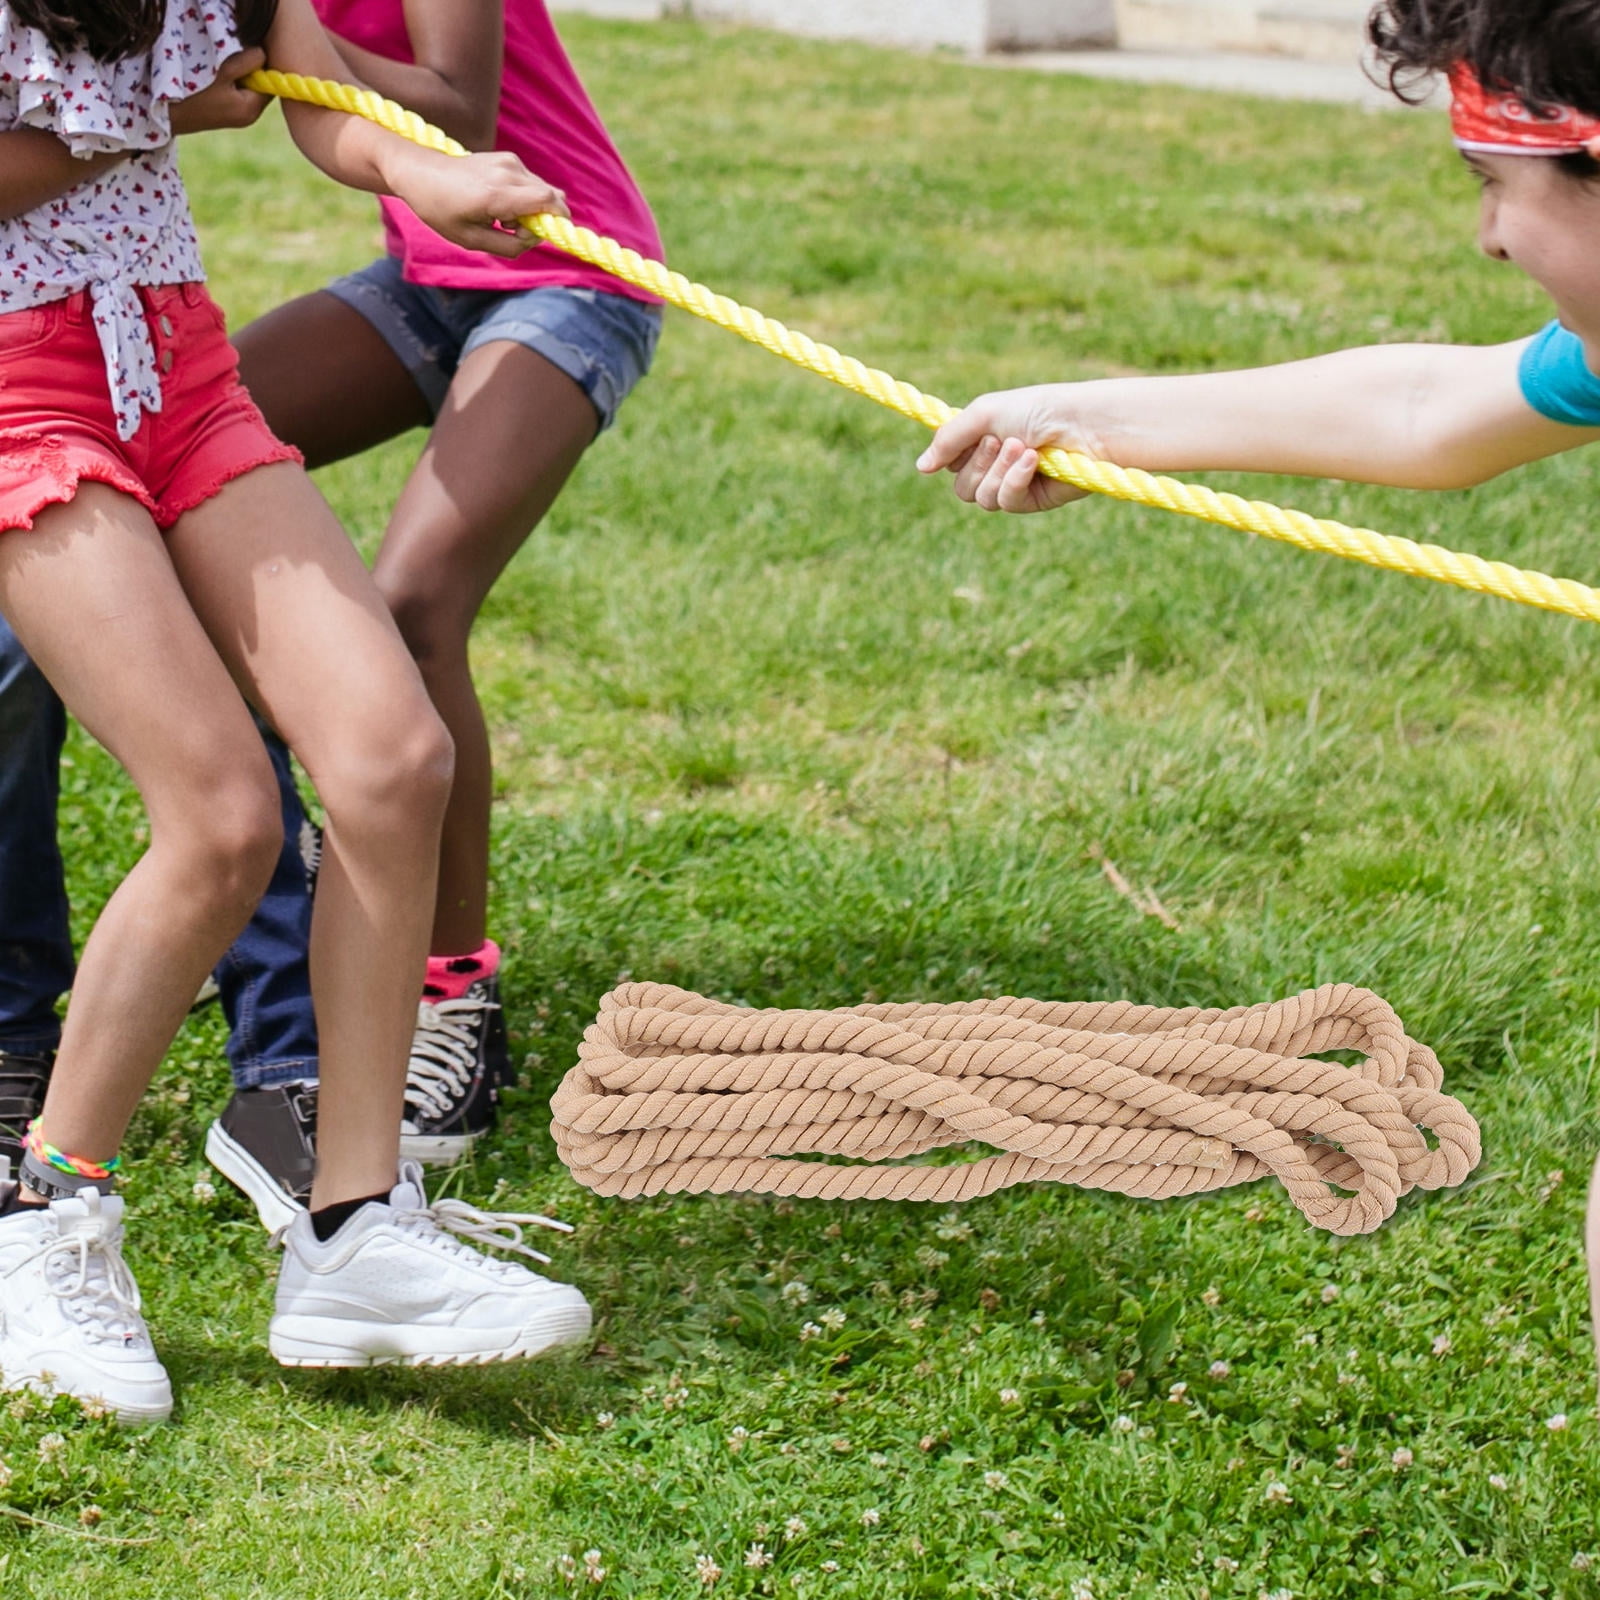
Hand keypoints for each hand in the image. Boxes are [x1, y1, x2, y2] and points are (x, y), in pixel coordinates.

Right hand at [169, 49, 270, 135]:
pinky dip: (241, 85)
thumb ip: (245, 63)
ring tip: (228, 73)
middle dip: (256, 72)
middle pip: (265, 87)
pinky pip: (246, 96)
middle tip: (237, 63)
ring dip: (247, 78)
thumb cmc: (199, 95)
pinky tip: (225, 82)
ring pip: (255, 91)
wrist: (177, 116)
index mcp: (253, 108)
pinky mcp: (236, 115)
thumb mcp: (224, 74)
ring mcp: (244, 117)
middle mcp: (253, 116)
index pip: (271, 83)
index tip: (248, 56)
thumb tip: (264, 53)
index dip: (264, 67)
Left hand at [397, 149, 569, 258]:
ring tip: (503, 216)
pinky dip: (525, 198)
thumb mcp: (472, 240)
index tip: (535, 235)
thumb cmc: (441, 209)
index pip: (550, 202)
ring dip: (533, 209)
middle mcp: (508, 172)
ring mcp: (509, 161)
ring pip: (544, 190)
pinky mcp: (507, 157)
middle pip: (552, 197)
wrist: (419, 171)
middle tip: (513, 229)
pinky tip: (500, 203)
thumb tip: (534, 239)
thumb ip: (510, 246)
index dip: (555, 222)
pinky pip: (532, 183)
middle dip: (542, 219)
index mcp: (498, 193)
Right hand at [918, 385, 1099, 513]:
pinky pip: (1005, 502)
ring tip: (1023, 447)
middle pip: (961, 486)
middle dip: (978, 463)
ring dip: (999, 470)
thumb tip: (920, 468)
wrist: (1080, 423)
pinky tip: (1033, 461)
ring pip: (980, 497)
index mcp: (982, 440)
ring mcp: (1012, 485)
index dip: (955, 454)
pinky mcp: (1032, 500)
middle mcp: (995, 465)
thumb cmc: (1037, 410)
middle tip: (1001, 440)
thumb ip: (948, 439)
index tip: (975, 436)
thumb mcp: (983, 414)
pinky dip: (1015, 480)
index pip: (950, 462)